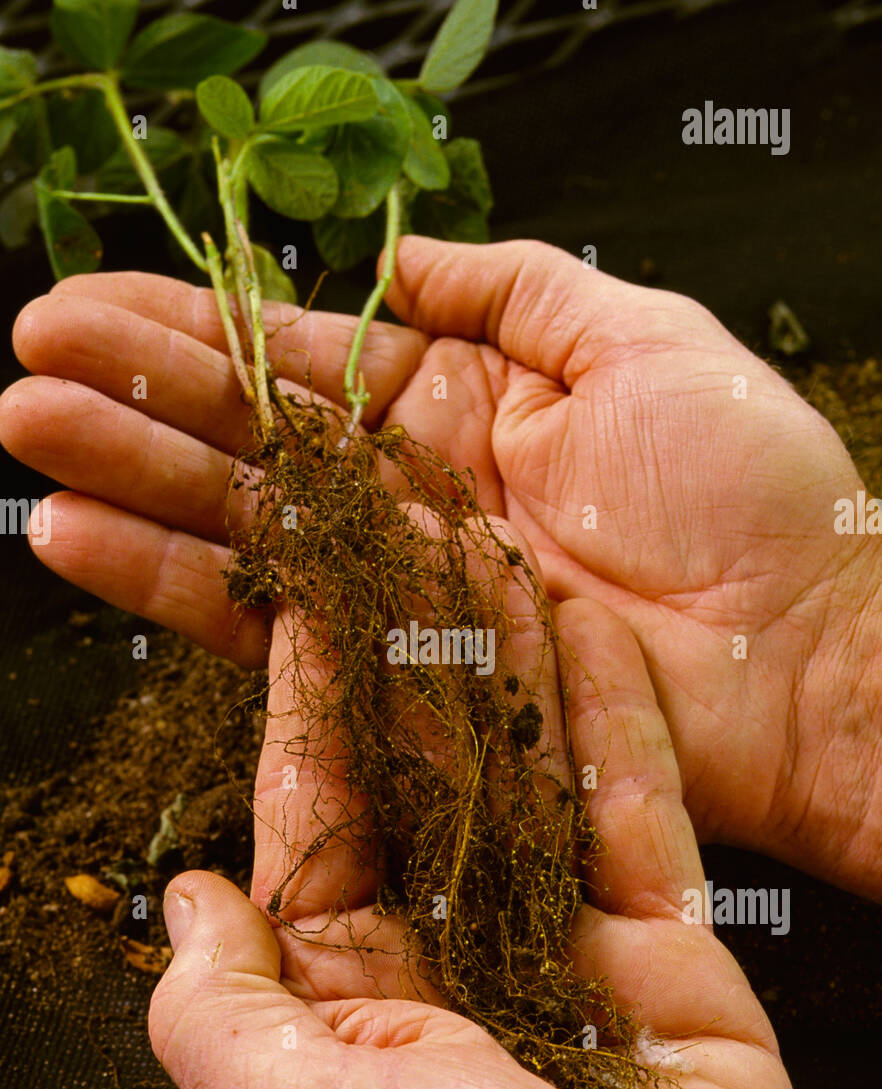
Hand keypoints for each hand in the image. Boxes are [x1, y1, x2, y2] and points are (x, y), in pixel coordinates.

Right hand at [2, 244, 878, 895]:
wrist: (808, 656)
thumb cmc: (755, 494)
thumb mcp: (644, 340)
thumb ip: (516, 291)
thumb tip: (408, 255)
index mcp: (468, 406)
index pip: (303, 363)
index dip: (197, 335)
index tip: (86, 309)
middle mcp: (417, 497)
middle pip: (250, 443)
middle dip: (135, 402)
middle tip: (25, 377)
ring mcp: (402, 590)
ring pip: (240, 530)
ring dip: (130, 485)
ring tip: (30, 443)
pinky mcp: (400, 676)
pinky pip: (267, 627)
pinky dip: (175, 587)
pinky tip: (87, 543)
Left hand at [150, 563, 823, 1088]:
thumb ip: (221, 1014)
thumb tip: (185, 902)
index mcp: (344, 1000)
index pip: (315, 820)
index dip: (305, 706)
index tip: (300, 598)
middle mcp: (448, 959)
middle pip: (424, 776)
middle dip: (414, 657)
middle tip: (408, 538)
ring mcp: (558, 945)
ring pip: (528, 774)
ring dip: (515, 662)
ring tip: (501, 550)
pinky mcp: (660, 949)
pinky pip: (635, 815)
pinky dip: (618, 722)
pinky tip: (598, 632)